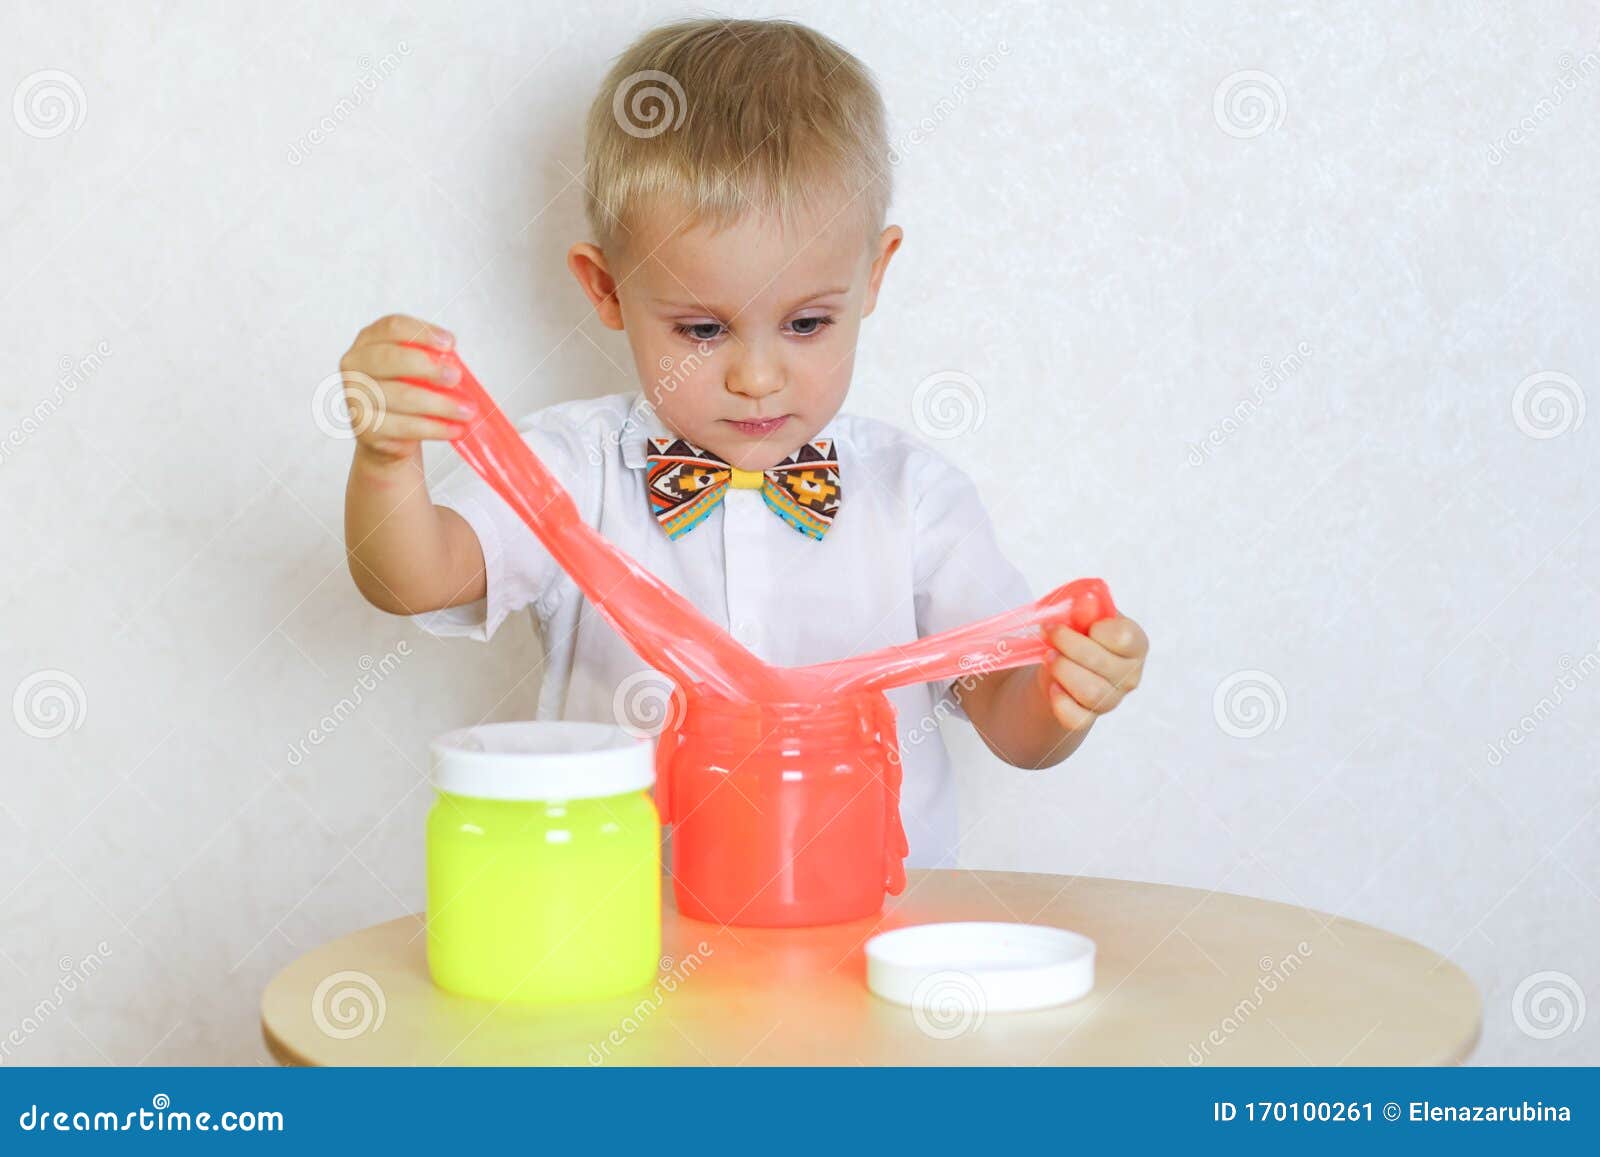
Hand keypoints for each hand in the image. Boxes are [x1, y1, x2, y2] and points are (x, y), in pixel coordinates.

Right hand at [336, 314, 474, 465]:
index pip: (393, 326)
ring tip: (467, 411)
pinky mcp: (364, 428)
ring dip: (441, 404)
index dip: (423, 332)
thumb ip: (432, 360)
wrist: (390, 436)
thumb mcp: (418, 370)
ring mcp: (355, 396)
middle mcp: (354, 364)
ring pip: (401, 396)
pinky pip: (404, 426)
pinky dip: (434, 428)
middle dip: (429, 367)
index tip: (450, 343)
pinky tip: (454, 429)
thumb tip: (453, 363)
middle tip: (456, 377)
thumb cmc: (407, 392)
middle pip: (391, 358)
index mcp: (369, 340)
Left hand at [1036, 614, 1147, 732]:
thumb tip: (1086, 601)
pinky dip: (1060, 702)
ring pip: (1091, 692)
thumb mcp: (1080, 617)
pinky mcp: (1090, 718)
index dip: (1098, 628)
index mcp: (1134, 644)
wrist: (1059, 666)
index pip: (1125, 638)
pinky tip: (1052, 686)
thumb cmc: (1076, 636)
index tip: (1077, 619)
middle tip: (1049, 633)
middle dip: (1070, 646)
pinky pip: (1077, 718)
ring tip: (1048, 657)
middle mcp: (1129, 674)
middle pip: (1103, 663)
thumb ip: (1084, 610)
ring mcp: (1112, 699)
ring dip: (1064, 671)